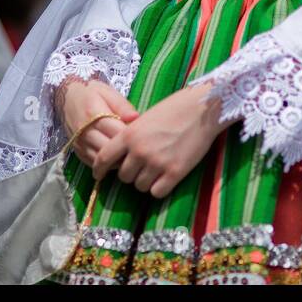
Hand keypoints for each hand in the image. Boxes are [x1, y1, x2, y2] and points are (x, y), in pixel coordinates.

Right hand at [60, 79, 139, 168]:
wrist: (66, 97)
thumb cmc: (91, 93)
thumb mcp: (107, 92)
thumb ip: (122, 105)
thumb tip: (136, 118)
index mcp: (93, 114)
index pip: (117, 132)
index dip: (132, 137)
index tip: (143, 136)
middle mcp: (84, 131)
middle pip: (109, 149)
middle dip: (125, 151)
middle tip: (138, 148)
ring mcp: (79, 143)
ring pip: (101, 160)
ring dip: (116, 160)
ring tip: (129, 154)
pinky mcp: (77, 151)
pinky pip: (93, 163)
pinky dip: (105, 164)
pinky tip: (116, 158)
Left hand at [90, 83, 229, 197]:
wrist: (203, 109)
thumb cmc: (175, 109)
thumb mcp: (146, 118)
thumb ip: (132, 136)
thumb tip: (122, 155)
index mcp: (130, 134)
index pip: (104, 158)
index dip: (99, 169)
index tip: (99, 175)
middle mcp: (140, 151)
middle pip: (124, 176)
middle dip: (131, 174)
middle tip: (142, 166)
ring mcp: (157, 163)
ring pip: (140, 186)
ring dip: (146, 181)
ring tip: (158, 169)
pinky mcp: (175, 173)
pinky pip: (157, 192)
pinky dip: (160, 188)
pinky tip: (167, 177)